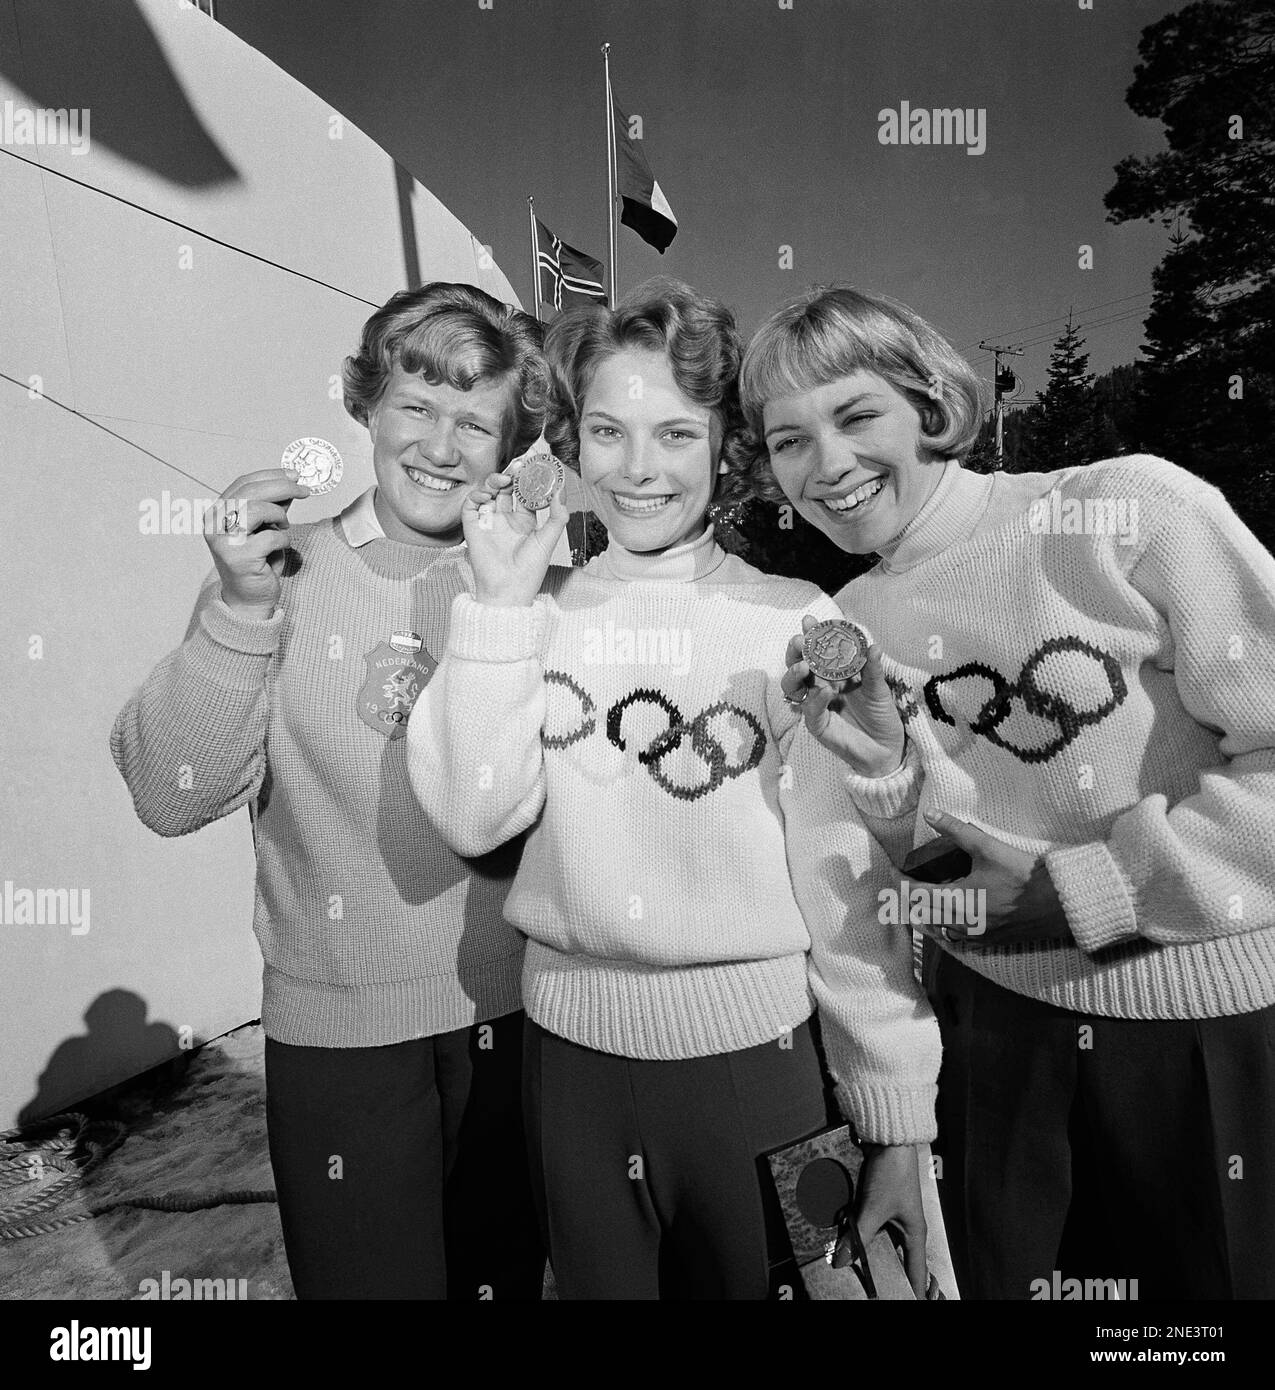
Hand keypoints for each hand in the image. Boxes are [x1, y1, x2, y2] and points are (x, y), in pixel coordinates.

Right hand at [203, 469, 308, 619]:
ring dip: (278, 516)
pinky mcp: (238, 557)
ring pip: (256, 510)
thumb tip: (291, 483)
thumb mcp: (263, 527)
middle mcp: (214, 524)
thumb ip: (272, 506)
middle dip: (282, 487)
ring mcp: (223, 541)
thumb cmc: (256, 561)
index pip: (244, 483)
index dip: (271, 475)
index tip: (294, 475)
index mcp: (217, 512)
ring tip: (283, 527)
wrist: (249, 598)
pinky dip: (282, 540)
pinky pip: (269, 537)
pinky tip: (279, 547)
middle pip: (250, 492)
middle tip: (304, 490)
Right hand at [463, 467, 568, 607]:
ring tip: (505, 479)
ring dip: (495, 481)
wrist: (509, 590)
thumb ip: (558, 515)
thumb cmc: (529, 571)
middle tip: (519, 465)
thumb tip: (561, 490)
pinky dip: (476, 495)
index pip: (525, 493)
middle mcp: (506, 519)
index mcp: (524, 521)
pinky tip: (487, 495)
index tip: (536, 467)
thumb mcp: (549, 539)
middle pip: (506, 488)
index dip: (529, 479)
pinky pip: (471, 505)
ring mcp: (489, 522)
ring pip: (488, 492)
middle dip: (512, 474)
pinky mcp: (473, 527)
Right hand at [781, 616, 904, 778]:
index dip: (812, 636)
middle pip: (798, 665)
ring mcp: (816, 705)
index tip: (809, 620)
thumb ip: (872, 669)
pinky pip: (810, 710)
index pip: (818, 650)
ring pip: (793, 687)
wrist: (887, 748)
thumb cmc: (882, 716)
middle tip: (798, 640)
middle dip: (795, 651)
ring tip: (805, 665)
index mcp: (833, 673)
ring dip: (795, 674)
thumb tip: (873, 645)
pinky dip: (816, 699)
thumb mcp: (879, 689)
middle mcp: (820, 686)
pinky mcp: (818, 726)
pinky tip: (826, 691)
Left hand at [844, 1143, 927, 1298]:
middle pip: (895, 1260)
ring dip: (867, 1251)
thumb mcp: (874, 1208)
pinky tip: (845, 1237)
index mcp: (914, 1234)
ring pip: (879, 1243)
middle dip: (883, 1274)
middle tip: (870, 1288)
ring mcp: (893, 1216)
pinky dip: (859, 1232)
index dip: (913, 1292)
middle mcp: (906, 1228)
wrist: (888, 1140)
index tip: (906, 1303)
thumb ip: (858, 1236)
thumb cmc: (892, 1174)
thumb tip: (841, 1261)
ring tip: (853, 1267)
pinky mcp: (880, 1204)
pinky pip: (869, 1226)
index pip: (916, 1273)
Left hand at [915, 809, 1073, 946]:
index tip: (894, 870)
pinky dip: (944, 931)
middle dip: (909, 900)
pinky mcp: (990, 943)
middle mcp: (962, 925)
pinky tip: (947, 921)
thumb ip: (956, 830)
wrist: (1061, 904)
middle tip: (904, 883)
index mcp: (957, 902)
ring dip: (924, 917)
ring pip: (938, 932)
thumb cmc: (1024, 874)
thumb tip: (930, 815)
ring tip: (921, 901)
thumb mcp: (988, 848)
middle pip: (922, 916)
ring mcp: (976, 937)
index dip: (900, 881)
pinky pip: (957, 942)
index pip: (916, 894)